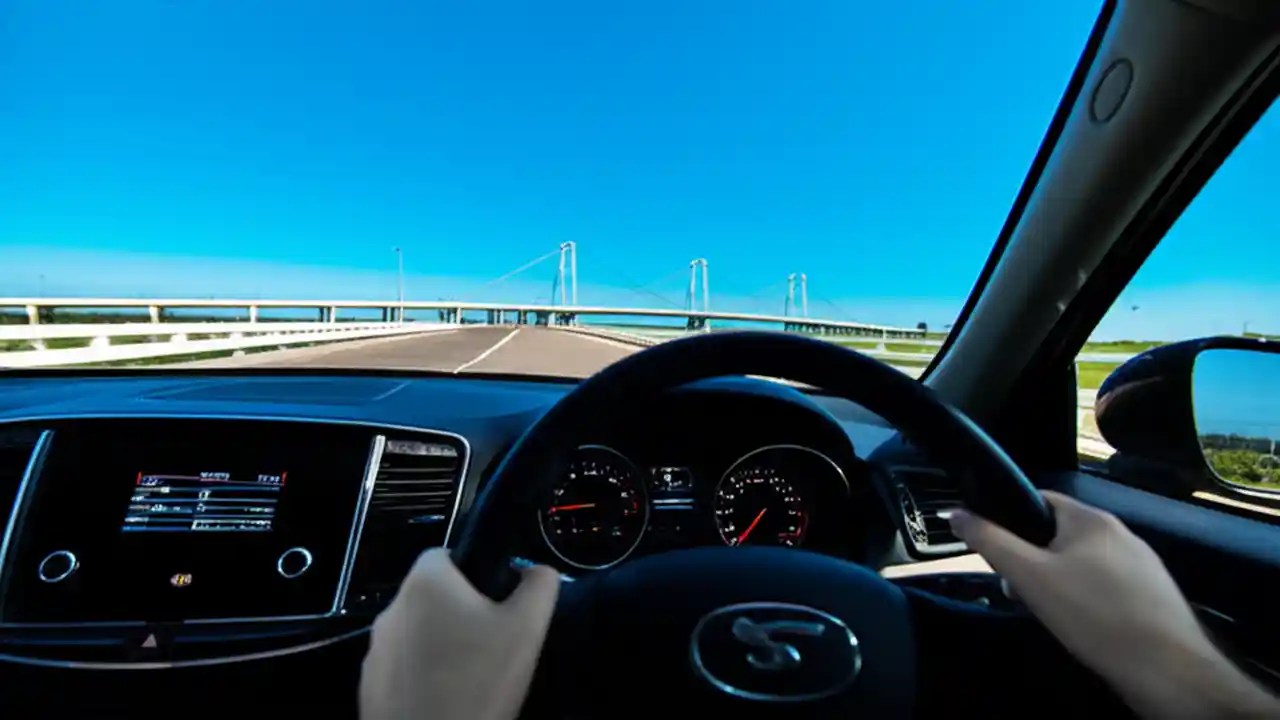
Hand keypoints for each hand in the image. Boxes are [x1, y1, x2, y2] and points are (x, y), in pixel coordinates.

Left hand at [360, 548, 559, 719]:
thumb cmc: (479, 681)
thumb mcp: (527, 629)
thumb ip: (540, 586)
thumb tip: (537, 570)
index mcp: (425, 582)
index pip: (447, 554)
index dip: (475, 574)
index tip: (496, 603)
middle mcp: (391, 608)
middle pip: (432, 596)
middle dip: (460, 612)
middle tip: (491, 643)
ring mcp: (374, 650)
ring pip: (418, 632)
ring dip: (440, 644)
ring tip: (471, 676)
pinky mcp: (369, 684)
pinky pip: (402, 666)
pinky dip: (422, 675)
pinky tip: (447, 697)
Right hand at [947, 491, 1277, 719]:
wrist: (1166, 669)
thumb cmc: (1093, 616)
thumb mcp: (1030, 577)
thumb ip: (991, 542)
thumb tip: (957, 514)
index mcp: (1091, 519)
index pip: (1038, 500)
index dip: (1010, 521)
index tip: (997, 553)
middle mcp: (1121, 532)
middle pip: (1059, 535)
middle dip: (1034, 561)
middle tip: (1022, 593)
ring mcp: (1142, 563)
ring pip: (1083, 563)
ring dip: (1059, 582)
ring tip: (1052, 614)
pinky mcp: (1154, 593)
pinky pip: (1107, 585)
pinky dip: (1088, 599)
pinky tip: (1085, 625)